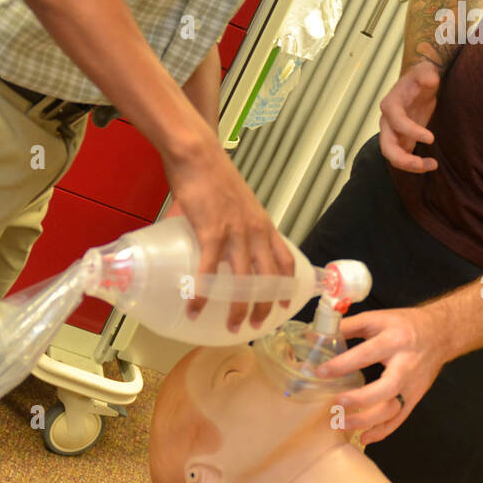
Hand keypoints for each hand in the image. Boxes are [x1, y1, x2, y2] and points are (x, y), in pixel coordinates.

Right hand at [161, 138, 294, 330]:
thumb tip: (203, 242)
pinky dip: (202, 293)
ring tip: (230, 327)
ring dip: (237, 308)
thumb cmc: (213, 176)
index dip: (288, 285)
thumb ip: (224, 225)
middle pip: (269, 278)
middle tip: (255, 326)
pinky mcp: (212, 232)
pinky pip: (208, 271)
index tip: (286, 304)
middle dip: (265, 306)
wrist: (199, 155)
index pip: (285, 259)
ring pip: (243, 281)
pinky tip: (195, 308)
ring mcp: (236, 233)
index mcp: (263, 224)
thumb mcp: (233, 203)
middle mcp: (256, 231)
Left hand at [314, 307, 448, 444]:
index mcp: (394, 340)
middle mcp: (405, 364)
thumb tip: (315, 334)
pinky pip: (400, 418)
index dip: (343, 364)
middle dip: (361, 398)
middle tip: (337, 403)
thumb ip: (348, 326)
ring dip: (367, 420)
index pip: (367, 353)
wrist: (440, 334)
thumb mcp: (378, 318)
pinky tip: (364, 437)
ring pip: (393, 408)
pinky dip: (382, 431)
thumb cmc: (405, 325)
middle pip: (387, 387)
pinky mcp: (416, 397)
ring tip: (341, 424)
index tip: (320, 372)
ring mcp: (412, 384)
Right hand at [378, 61, 440, 172]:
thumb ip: (426, 74)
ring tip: (433, 165)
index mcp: (391, 105)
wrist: (418, 85)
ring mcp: (393, 133)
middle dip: (403, 159)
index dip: (411, 131)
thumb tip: (430, 79)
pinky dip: (414, 164)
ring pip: (393, 156)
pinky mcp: (401, 140)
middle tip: (424, 164)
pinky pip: (403, 157)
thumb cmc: (420, 78)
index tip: (431, 138)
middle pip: (387, 147)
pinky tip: (431, 164)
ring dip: (410, 165)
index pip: (397, 122)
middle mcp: (387, 122)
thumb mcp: (425, 71)